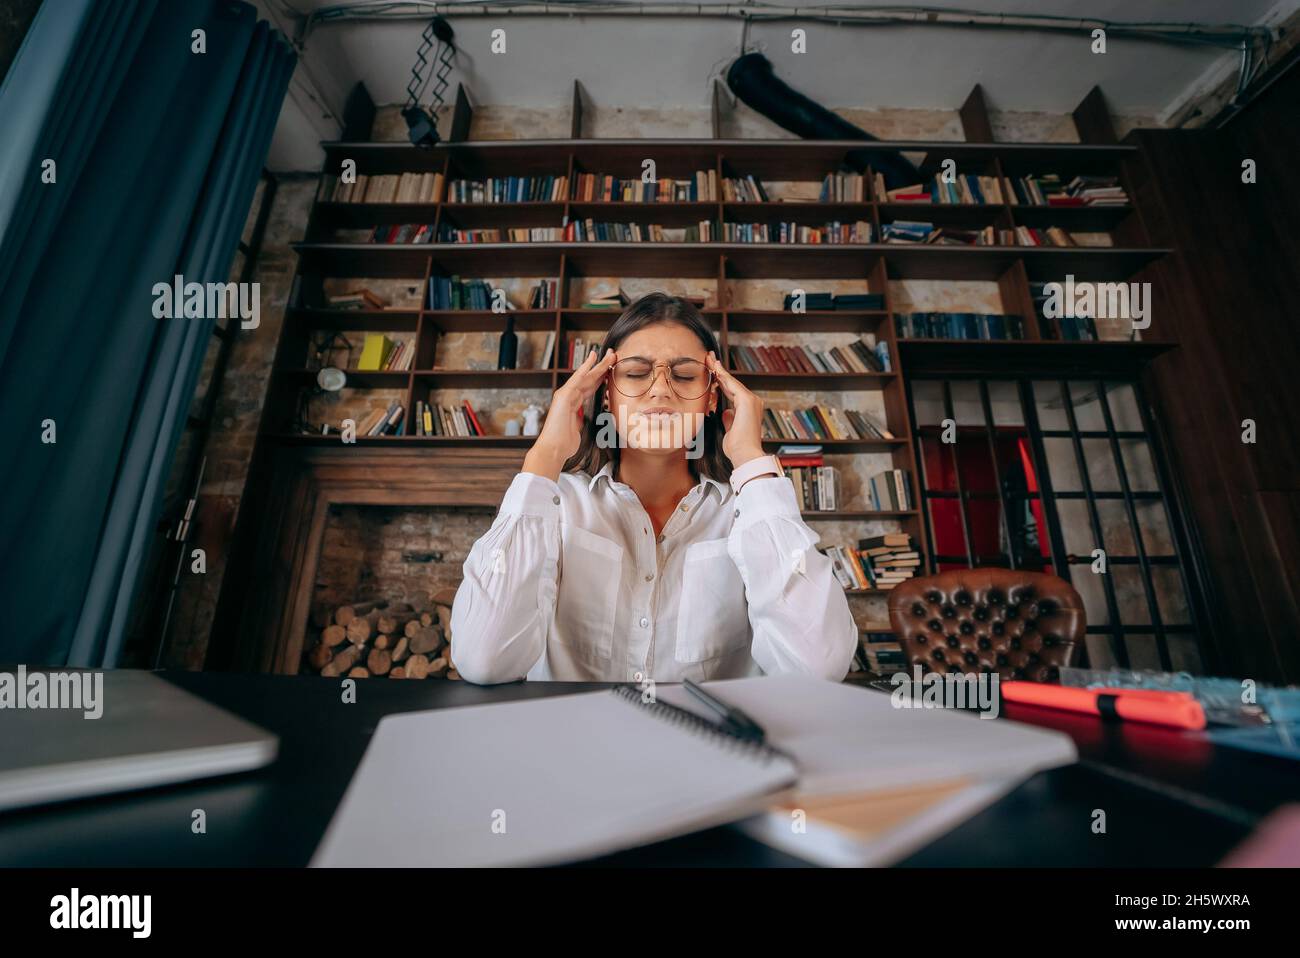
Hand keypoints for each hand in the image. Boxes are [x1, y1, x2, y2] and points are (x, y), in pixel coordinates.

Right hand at [523, 348, 617, 479]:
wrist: (553, 449)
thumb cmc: (564, 443)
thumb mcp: (577, 429)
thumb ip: (581, 419)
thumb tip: (588, 417)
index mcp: (573, 404)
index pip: (590, 387)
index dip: (600, 378)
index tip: (610, 370)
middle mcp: (568, 397)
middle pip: (589, 379)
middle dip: (602, 368)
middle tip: (613, 355)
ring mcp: (564, 395)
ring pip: (586, 376)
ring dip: (598, 365)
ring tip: (610, 355)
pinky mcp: (563, 396)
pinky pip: (577, 379)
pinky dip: (584, 369)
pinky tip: (592, 359)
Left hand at [705, 351, 765, 466]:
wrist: (744, 454)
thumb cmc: (737, 447)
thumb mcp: (731, 430)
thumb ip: (729, 419)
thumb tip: (726, 412)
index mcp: (749, 409)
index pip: (732, 391)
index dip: (721, 381)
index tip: (712, 371)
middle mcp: (753, 402)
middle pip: (732, 383)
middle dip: (719, 371)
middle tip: (709, 358)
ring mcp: (752, 400)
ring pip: (732, 382)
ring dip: (719, 370)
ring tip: (709, 359)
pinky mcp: (747, 401)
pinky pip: (732, 385)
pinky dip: (723, 376)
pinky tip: (714, 368)